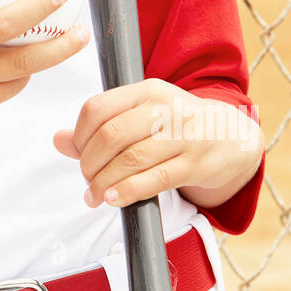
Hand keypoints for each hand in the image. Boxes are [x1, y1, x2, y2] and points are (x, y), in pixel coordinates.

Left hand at [53, 78, 263, 208]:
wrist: (233, 136)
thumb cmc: (178, 126)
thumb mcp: (142, 116)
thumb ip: (101, 127)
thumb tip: (58, 140)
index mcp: (147, 90)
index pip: (97, 108)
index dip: (79, 136)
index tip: (78, 154)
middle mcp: (165, 108)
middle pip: (110, 135)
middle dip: (89, 163)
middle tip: (88, 179)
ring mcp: (183, 135)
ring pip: (130, 159)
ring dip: (104, 183)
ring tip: (96, 195)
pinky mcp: (195, 164)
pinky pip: (154, 179)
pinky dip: (127, 191)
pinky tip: (114, 199)